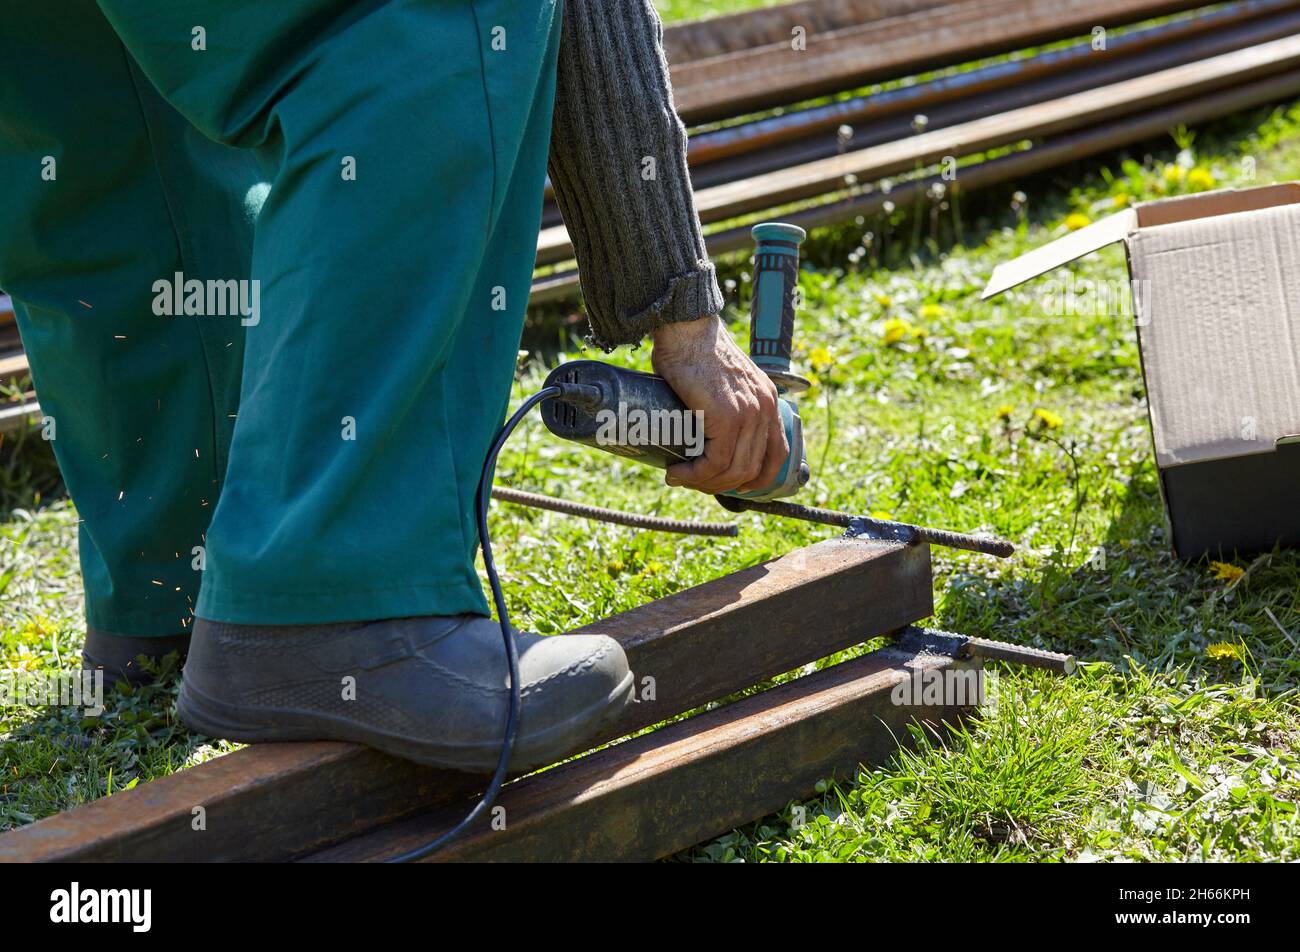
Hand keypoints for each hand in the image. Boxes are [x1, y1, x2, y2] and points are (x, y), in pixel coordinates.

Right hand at [650, 315, 787, 493]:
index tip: (733, 486)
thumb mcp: (723, 383)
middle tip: (695, 482)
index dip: (757, 478)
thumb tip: (705, 433)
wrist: (687, 328)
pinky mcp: (726, 416)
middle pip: (753, 469)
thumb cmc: (693, 351)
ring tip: (681, 478)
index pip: (777, 454)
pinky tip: (677, 472)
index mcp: (767, 400)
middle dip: (722, 485)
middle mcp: (764, 408)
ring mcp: (748, 413)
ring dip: (705, 483)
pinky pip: (716, 461)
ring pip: (734, 470)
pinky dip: (695, 474)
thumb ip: (725, 405)